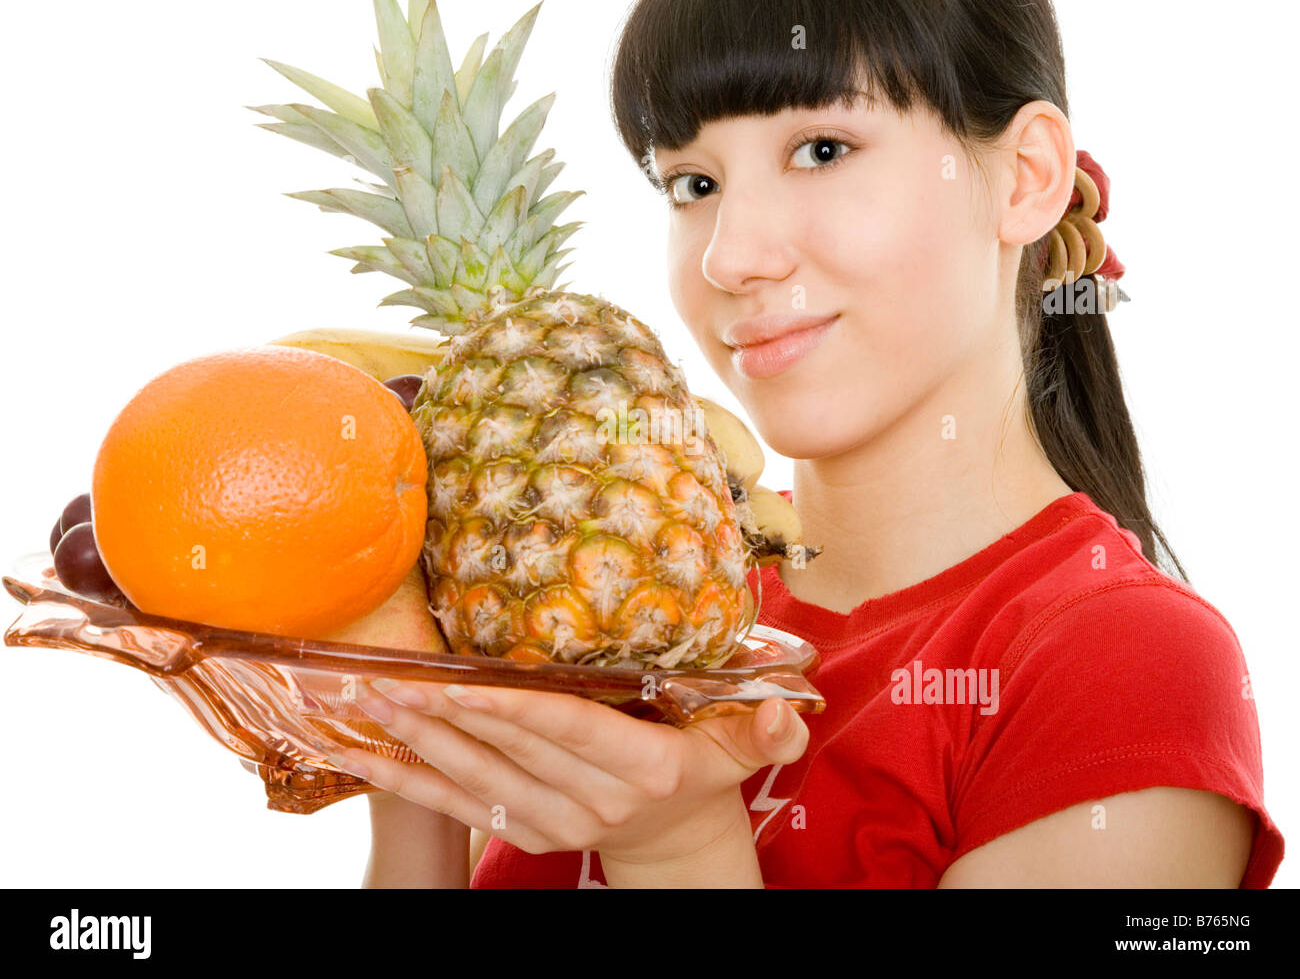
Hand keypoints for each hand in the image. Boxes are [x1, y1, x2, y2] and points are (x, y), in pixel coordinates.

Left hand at [326, 680, 809, 867]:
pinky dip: (408, 782)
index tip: (460, 680)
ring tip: (366, 701)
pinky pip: (456, 808)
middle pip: (509, 749)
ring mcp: (554, 821)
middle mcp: (594, 800)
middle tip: (384, 673)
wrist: (678, 835)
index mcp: (644, 767)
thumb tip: (787, 711)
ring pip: (474, 777)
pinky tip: (365, 756)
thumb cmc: (703, 765)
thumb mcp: (741, 747)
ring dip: (416, 739)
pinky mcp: (524, 831)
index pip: (570, 730)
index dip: (515, 707)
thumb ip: (764, 731)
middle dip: (443, 711)